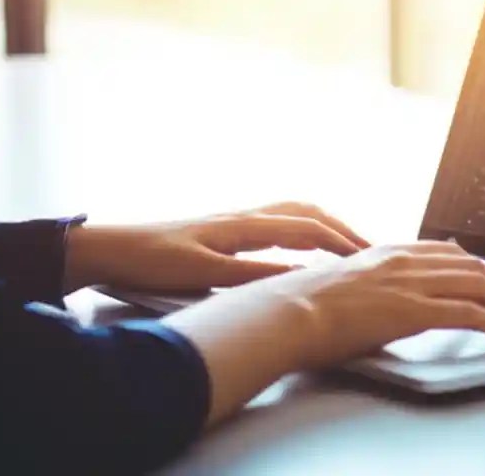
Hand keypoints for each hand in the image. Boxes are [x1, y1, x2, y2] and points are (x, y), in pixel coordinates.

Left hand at [63, 202, 369, 292]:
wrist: (111, 247)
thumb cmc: (151, 261)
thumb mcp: (203, 272)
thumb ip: (252, 273)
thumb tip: (300, 273)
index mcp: (243, 225)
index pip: (307, 230)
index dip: (342, 243)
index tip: (372, 258)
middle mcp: (243, 215)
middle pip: (307, 212)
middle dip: (343, 229)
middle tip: (372, 249)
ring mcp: (234, 219)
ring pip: (293, 212)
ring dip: (325, 224)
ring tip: (347, 244)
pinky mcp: (224, 228)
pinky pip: (277, 220)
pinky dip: (303, 227)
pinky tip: (302, 244)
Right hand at [162, 240, 484, 425]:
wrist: (289, 313)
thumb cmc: (305, 307)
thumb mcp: (343, 283)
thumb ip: (370, 283)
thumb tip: (381, 298)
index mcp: (387, 251)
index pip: (446, 250)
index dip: (475, 266)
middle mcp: (404, 260)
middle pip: (470, 264)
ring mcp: (411, 282)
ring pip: (477, 284)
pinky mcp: (414, 309)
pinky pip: (469, 312)